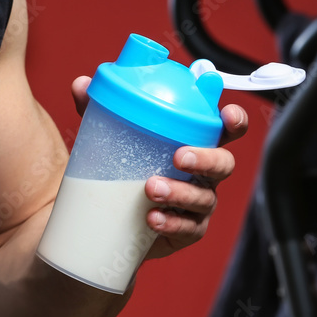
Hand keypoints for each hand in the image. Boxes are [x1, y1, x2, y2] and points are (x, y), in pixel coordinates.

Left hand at [70, 75, 249, 259]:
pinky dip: (171, 223)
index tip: (228, 114)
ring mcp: (198, 205)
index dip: (234, 121)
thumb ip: (97, 112)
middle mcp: (203, 175)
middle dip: (206, 159)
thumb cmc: (122, 171)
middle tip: (179, 157)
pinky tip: (152, 218)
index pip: (224, 130)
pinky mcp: (187, 231)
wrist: (107, 221)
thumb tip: (81, 85)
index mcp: (193, 145)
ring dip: (180, 192)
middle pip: (223, 164)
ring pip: (203, 198)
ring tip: (151, 189)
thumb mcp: (108, 140)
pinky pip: (188, 228)